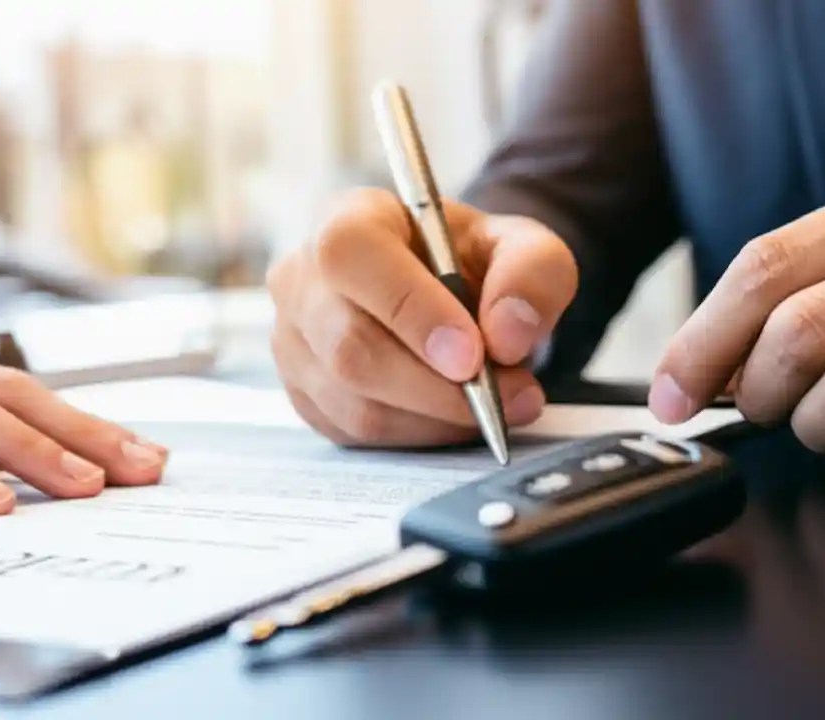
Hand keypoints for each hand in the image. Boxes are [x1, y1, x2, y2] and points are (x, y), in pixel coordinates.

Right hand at [268, 189, 577, 446]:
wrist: (444, 287)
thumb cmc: (468, 260)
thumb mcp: (520, 244)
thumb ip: (531, 273)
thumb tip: (508, 334)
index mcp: (345, 220)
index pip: (352, 257)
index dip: (411, 311)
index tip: (473, 355)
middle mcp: (302, 280)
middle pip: (351, 349)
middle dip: (439, 387)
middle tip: (510, 395)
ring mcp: (293, 342)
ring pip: (356, 404)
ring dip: (438, 417)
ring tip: (496, 404)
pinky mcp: (304, 395)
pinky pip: (358, 433)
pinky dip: (420, 434)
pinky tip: (454, 413)